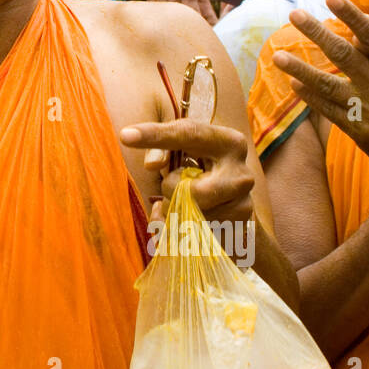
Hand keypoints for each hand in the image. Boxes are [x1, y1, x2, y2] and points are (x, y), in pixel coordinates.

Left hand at [120, 121, 255, 245]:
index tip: (125, 136)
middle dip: (172, 190)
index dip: (154, 135)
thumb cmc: (200, 170)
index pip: (187, 134)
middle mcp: (242, 172)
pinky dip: (180, 228)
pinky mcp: (238, 230)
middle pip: (188, 189)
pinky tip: (191, 219)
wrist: (234, 207)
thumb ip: (161, 150)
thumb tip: (152, 164)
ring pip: (188, 214)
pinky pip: (192, 234)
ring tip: (188, 200)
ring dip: (176, 210)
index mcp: (228, 142)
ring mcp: (244, 203)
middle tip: (175, 184)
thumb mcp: (182, 153)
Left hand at [272, 0, 368, 196]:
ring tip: (277, 55)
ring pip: (327, 84)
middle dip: (315, 32)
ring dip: (300, 68)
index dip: (351, 15)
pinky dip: (310, 96)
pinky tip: (294, 83)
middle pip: (342, 54)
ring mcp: (368, 110)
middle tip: (294, 13)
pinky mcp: (359, 131)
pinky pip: (328, 110)